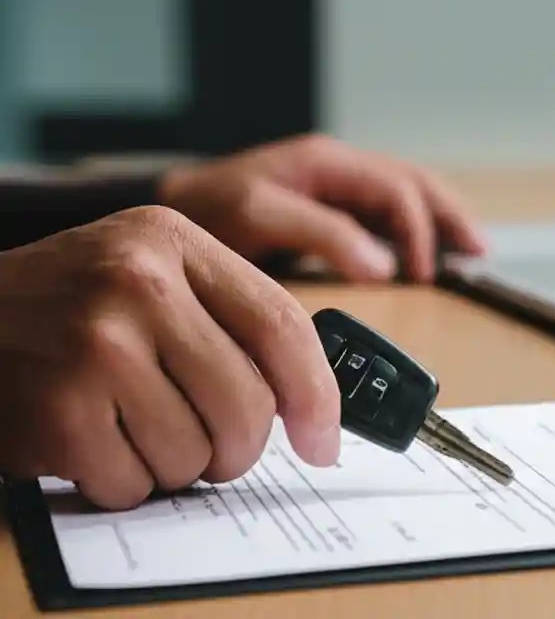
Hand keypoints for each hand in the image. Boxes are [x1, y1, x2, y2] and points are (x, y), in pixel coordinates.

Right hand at [0, 206, 340, 509]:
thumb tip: (311, 407)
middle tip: (209, 446)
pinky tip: (91, 443)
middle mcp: (138, 283)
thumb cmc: (67, 306)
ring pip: (195, 454)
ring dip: (172, 465)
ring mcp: (97, 345)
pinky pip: (135, 483)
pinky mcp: (60, 409)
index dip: (316, 395)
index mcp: (173, 241)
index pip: (282, 325)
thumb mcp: (148, 272)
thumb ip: (227, 317)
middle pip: (248, 405)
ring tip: (130, 428)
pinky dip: (120, 481)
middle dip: (237, 448)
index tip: (323, 441)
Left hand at [158, 134, 485, 282]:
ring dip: (440, 218)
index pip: (396, 192)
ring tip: (469, 248)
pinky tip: (424, 249)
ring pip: (406, 192)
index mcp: (326, 163)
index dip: (418, 235)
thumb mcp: (256, 217)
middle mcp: (336, 168)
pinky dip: (415, 225)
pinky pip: (386, 207)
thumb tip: (383, 265)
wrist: (165, 207)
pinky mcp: (326, 204)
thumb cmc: (203, 212)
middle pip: (414, 183)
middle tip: (476, 253)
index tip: (423, 278)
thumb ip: (320, 233)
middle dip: (449, 217)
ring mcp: (333, 184)